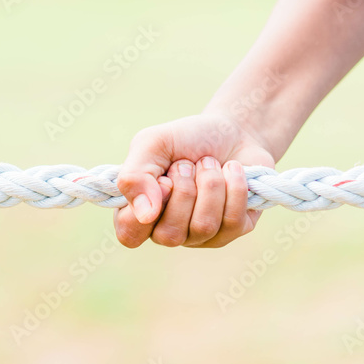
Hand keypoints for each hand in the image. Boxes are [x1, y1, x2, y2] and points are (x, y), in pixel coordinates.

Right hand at [114, 113, 275, 248]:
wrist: (231, 129)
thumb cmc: (185, 138)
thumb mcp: (151, 144)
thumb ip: (134, 177)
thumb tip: (145, 215)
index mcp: (139, 210)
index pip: (130, 235)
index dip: (146, 208)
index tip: (164, 179)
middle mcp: (167, 229)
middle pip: (170, 234)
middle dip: (184, 190)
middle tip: (187, 164)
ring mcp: (200, 235)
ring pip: (203, 226)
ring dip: (209, 183)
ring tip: (209, 163)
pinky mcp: (233, 230)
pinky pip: (232, 221)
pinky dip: (233, 186)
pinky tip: (230, 171)